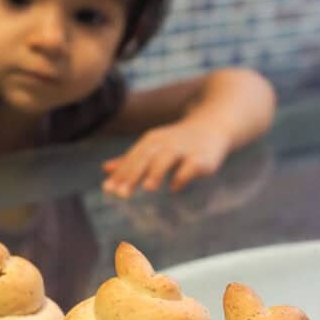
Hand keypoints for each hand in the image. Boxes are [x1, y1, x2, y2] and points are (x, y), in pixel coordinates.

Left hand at [101, 119, 229, 197]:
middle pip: (146, 158)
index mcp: (151, 141)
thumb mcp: (153, 146)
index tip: (107, 189)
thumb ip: (130, 159)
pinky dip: (182, 176)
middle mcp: (166, 143)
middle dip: (133, 175)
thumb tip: (105, 169)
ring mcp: (184, 149)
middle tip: (120, 194)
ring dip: (157, 172)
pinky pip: (191, 167)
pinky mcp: (202, 157)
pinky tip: (174, 188)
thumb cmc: (177, 141)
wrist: (214, 125)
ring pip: (167, 159)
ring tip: (147, 188)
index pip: (132, 158)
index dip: (120, 173)